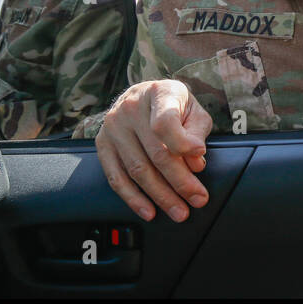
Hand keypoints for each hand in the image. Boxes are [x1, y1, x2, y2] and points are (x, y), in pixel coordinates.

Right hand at [94, 80, 211, 221]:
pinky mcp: (102, 144)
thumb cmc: (174, 104)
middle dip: (180, 182)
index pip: (166, 121)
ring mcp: (113, 127)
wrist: (144, 95)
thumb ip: (197, 133)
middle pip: (156, 153)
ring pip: (137, 170)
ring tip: (178, 211)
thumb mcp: (193, 109)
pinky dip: (133, 198)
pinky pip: (116, 177)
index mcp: (160, 93)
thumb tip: (196, 162)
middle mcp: (131, 107)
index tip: (199, 157)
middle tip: (197, 200)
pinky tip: (148, 210)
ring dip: (160, 196)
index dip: (183, 143)